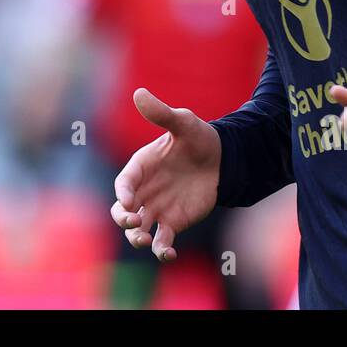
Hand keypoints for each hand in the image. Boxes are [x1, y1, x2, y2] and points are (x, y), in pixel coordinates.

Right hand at [110, 88, 221, 262]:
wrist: (225, 160)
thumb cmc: (200, 137)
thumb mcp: (182, 122)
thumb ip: (161, 114)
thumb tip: (139, 93)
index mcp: (141, 166)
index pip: (123, 183)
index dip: (123, 193)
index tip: (129, 202)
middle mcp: (144, 190)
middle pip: (122, 210)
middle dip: (122, 219)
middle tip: (133, 222)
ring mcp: (157, 208)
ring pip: (136, 229)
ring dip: (136, 237)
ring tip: (145, 240)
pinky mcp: (173, 223)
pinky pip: (161, 241)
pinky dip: (160, 250)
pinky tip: (167, 254)